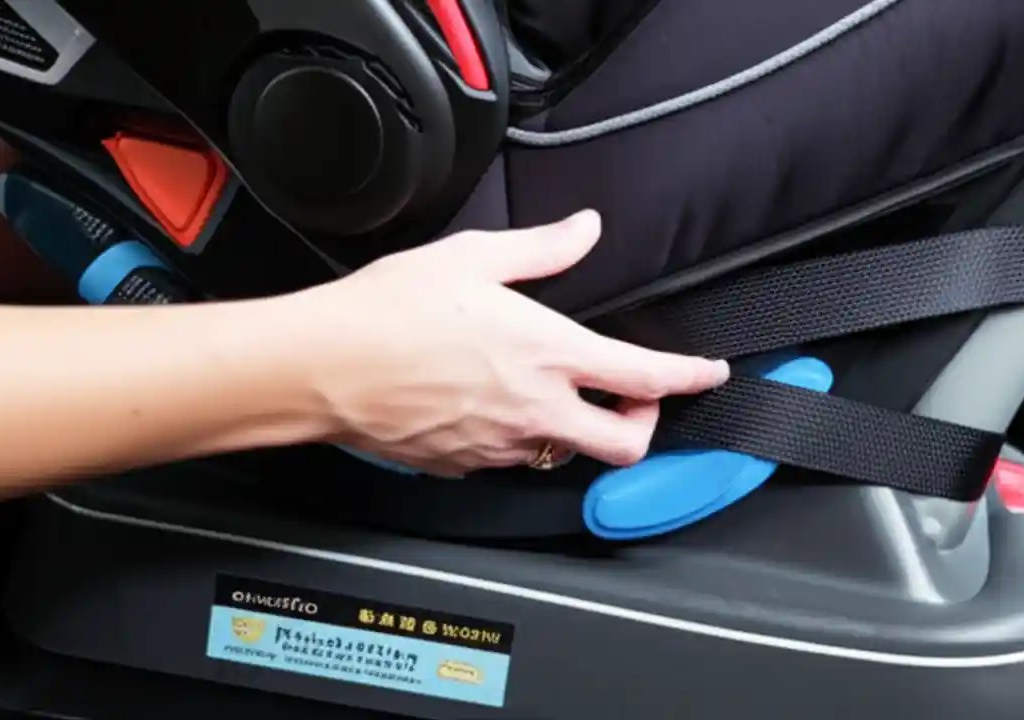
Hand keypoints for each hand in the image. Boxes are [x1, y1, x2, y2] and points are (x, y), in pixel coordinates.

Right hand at [285, 209, 729, 476]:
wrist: (317, 367)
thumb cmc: (387, 311)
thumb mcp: (472, 258)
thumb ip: (542, 248)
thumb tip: (585, 229)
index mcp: (547, 353)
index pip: (646, 377)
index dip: (690, 377)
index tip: (707, 373)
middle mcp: (533, 409)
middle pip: (624, 446)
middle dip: (642, 426)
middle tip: (629, 400)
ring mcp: (498, 446)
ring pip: (564, 454)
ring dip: (573, 428)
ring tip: (548, 394)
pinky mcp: (463, 466)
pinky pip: (508, 459)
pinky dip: (517, 438)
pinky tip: (488, 406)